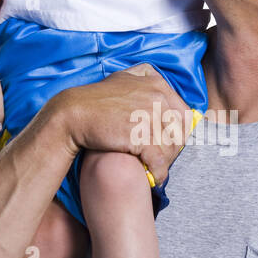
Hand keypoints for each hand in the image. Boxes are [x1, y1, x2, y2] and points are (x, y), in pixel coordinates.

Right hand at [50, 64, 193, 187]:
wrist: (74, 114)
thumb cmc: (96, 100)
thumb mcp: (124, 79)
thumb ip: (146, 81)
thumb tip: (164, 93)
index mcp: (157, 84)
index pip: (183, 114)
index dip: (178, 132)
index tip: (169, 144)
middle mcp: (157, 97)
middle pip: (179, 131)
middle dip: (173, 149)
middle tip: (163, 160)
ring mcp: (149, 116)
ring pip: (170, 147)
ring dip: (165, 163)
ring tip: (157, 170)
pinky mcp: (140, 135)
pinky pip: (158, 160)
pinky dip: (158, 172)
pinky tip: (153, 178)